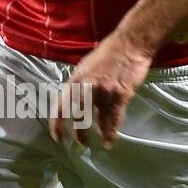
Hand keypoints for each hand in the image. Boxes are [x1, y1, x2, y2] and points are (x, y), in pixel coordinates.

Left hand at [50, 29, 152, 149]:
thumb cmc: (108, 53)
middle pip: (78, 116)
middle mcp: (87, 87)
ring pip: (98, 119)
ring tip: (99, 143)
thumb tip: (75, 99)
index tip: (57, 137)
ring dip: (98, 133)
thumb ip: (80, 84)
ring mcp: (104, 91)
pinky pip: (114, 118)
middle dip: (79, 133)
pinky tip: (109, 142)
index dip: (57, 124)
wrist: (130, 44)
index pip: (61, 105)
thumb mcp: (85, 66)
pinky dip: (111, 132)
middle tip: (81, 143)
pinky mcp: (120, 95)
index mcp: (75, 79)